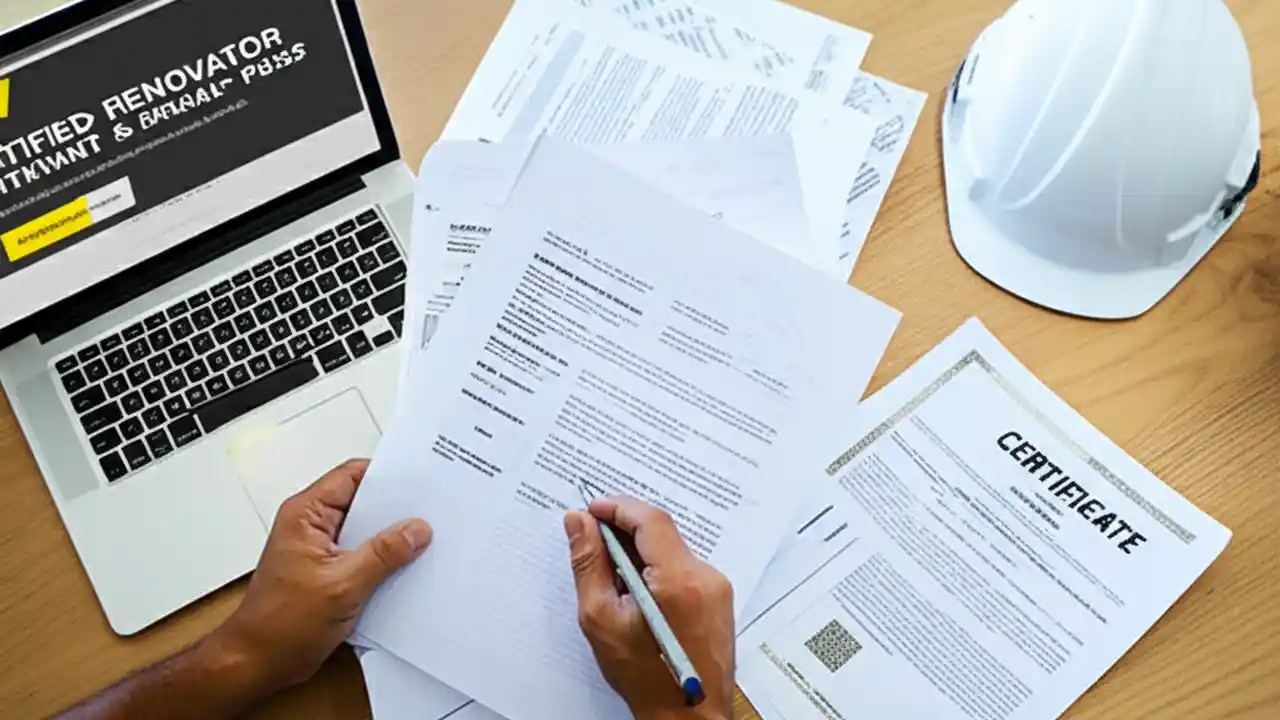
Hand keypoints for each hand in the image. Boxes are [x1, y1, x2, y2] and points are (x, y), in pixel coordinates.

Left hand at [208, 459, 432, 692]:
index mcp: (305, 515)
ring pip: (365, 531)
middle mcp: (311, 527)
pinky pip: (363, 556)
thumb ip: (384, 554)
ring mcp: (320, 550)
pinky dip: (383, 560)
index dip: (386, 475)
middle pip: (361, 502)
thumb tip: (416, 529)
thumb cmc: (279, 625)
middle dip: (395, 509)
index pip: (351, 476)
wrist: (258, 663)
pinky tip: (405, 568)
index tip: (419, 480)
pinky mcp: (329, 572)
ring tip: (422, 541)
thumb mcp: (343, 585)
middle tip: (428, 513)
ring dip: (390, 538)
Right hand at [564, 497, 734, 719]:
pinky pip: (684, 566)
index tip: (591, 509)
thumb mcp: (601, 618)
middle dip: (625, 528)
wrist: (688, 716)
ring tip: (611, 572)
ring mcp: (717, 587)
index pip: (649, 519)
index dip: (617, 507)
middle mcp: (705, 576)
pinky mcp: (719, 597)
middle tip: (593, 537)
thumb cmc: (644, 677)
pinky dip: (657, 566)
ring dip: (641, 550)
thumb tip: (579, 522)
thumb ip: (589, 564)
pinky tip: (636, 590)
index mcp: (678, 580)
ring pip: (672, 548)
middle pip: (662, 531)